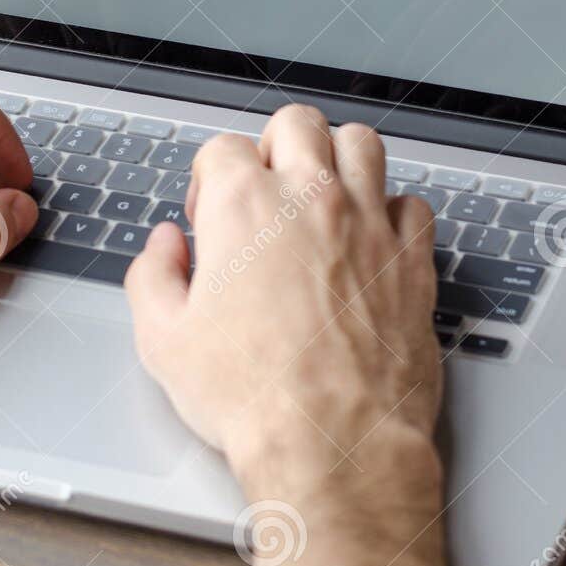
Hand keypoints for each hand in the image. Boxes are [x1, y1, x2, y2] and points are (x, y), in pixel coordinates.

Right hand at [124, 105, 446, 565]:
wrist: (334, 442)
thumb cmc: (254, 397)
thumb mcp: (163, 341)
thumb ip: (153, 276)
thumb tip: (163, 248)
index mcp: (244, 207)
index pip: (224, 148)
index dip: (209, 181)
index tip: (209, 218)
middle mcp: (311, 200)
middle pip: (296, 124)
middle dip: (275, 146)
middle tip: (266, 192)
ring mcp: (369, 225)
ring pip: (362, 144)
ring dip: (338, 160)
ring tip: (322, 197)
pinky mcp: (412, 261)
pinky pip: (412, 205)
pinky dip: (392, 212)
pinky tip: (371, 240)